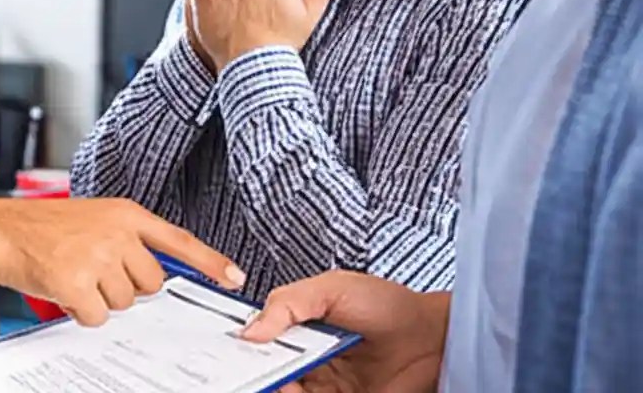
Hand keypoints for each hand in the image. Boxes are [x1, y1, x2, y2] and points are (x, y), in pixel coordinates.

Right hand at [0, 197, 244, 326]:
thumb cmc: (42, 227)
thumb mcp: (93, 218)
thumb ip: (126, 240)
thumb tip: (151, 279)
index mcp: (125, 214)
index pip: (178, 239)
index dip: (210, 261)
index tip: (235, 277)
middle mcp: (117, 233)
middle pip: (151, 284)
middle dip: (126, 287)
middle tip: (94, 272)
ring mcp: (97, 257)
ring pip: (125, 303)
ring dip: (101, 300)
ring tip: (73, 274)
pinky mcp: (77, 282)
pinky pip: (98, 317)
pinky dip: (81, 312)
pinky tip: (63, 290)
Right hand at [242, 271, 447, 392]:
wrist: (437, 336)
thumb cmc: (391, 305)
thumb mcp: (332, 288)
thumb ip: (288, 303)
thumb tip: (250, 329)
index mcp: (299, 328)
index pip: (260, 342)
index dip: (244, 349)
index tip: (233, 353)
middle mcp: (309, 359)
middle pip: (269, 373)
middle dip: (256, 374)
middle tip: (251, 373)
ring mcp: (325, 385)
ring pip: (287, 391)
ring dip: (279, 387)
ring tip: (284, 382)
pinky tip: (295, 388)